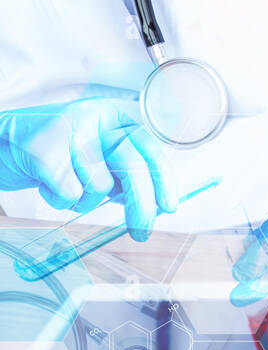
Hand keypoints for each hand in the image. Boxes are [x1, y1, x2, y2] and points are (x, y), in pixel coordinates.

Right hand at [0, 99, 178, 240]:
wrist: (2, 144)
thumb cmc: (53, 154)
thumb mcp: (92, 154)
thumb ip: (120, 170)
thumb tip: (154, 202)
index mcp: (110, 117)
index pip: (147, 146)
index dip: (162, 178)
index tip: (169, 206)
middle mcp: (94, 117)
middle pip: (131, 164)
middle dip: (141, 204)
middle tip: (142, 232)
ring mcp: (69, 131)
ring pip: (99, 187)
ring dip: (84, 199)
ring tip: (65, 184)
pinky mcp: (46, 150)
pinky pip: (69, 195)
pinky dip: (59, 199)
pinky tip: (46, 182)